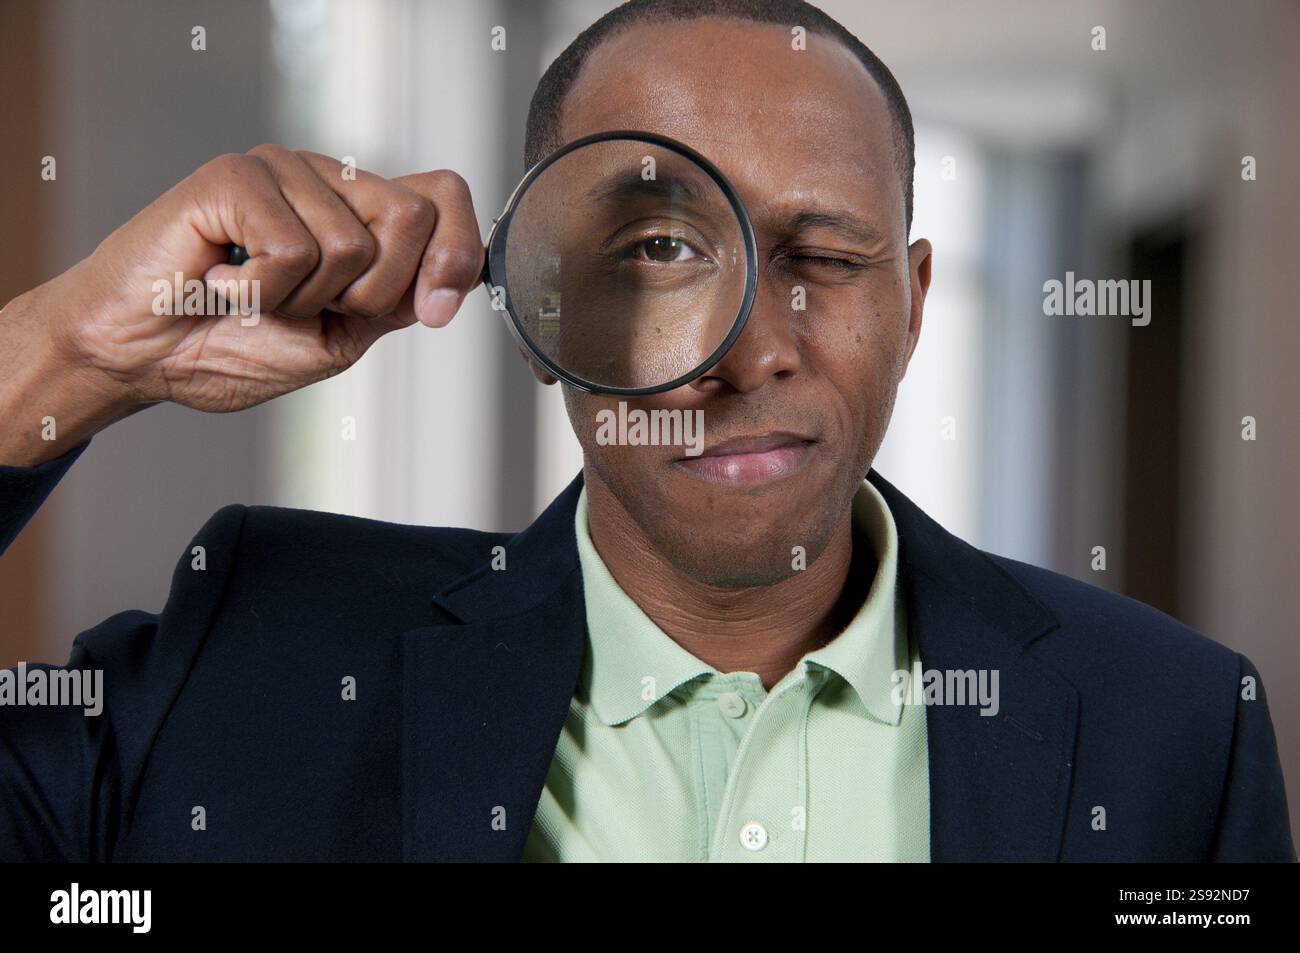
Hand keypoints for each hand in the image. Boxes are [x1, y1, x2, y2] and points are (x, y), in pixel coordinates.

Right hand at [43, 145, 483, 413]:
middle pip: (412, 218)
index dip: (456, 253)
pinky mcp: (235, 176)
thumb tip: (451, 281)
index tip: (431, 311)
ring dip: (302, 299)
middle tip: (307, 308)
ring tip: (253, 295)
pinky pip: (294, 249)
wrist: (146, 358)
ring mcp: (282, 169)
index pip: (446, 196)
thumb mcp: (342, 336)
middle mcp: (329, 179)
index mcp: (362, 211)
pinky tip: (219, 282)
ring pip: (353, 244)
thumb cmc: (235, 345)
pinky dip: (258, 290)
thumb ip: (398, 300)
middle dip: (370, 293)